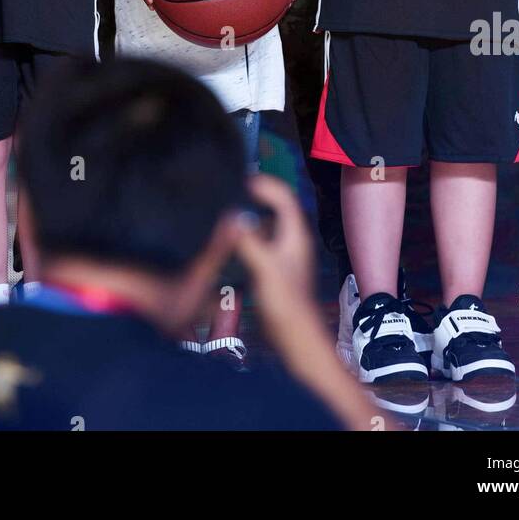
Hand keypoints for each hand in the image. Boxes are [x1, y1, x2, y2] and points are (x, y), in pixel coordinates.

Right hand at [233, 173, 315, 303]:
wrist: (295, 339)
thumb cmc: (285, 303)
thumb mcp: (265, 268)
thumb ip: (249, 241)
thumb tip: (231, 215)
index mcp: (295, 235)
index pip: (284, 197)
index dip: (266, 184)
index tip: (241, 180)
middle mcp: (290, 241)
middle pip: (273, 209)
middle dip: (254, 199)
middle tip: (227, 194)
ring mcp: (281, 256)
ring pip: (264, 228)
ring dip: (248, 219)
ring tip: (223, 214)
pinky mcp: (271, 270)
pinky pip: (257, 245)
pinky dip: (245, 239)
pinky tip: (227, 243)